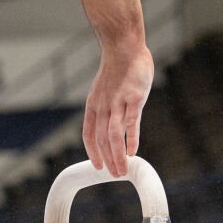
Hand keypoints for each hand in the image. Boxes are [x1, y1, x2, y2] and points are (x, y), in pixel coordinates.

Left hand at [84, 44, 153, 176]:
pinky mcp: (134, 98)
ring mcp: (118, 103)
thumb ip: (109, 107)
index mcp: (94, 105)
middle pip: (102, 140)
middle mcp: (103, 106)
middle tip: (115, 175)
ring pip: (114, 136)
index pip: (89, 135)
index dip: (93, 152)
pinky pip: (131, 123)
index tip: (98, 166)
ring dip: (117, 156)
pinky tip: (133, 152)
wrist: (124, 46)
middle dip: (108, 160)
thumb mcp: (106, 89)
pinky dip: (131, 139)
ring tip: (122, 171)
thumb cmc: (119, 68)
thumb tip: (117, 125)